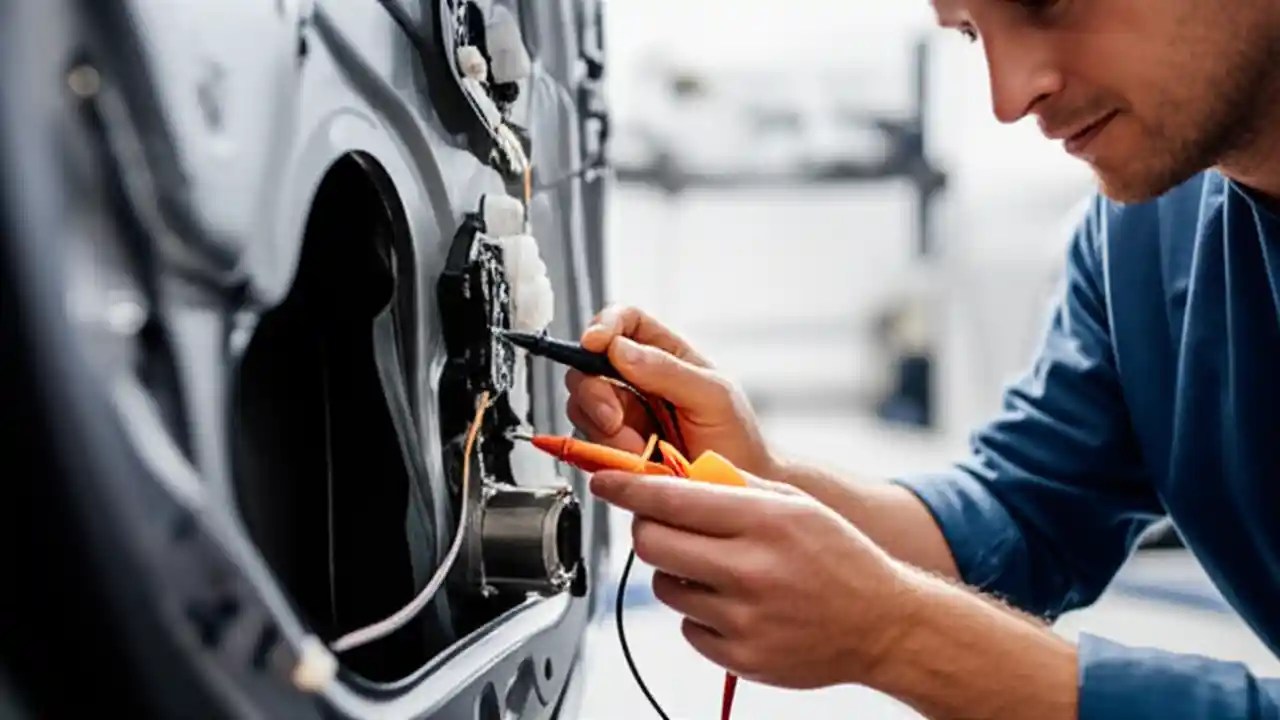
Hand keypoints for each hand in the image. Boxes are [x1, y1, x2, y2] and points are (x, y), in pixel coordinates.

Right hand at [566, 305, 779, 479]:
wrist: (735, 493)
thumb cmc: (737, 441)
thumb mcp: (714, 396)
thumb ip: (668, 370)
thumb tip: (620, 349)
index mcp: (665, 355)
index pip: (624, 322)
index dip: (604, 326)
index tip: (595, 343)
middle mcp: (637, 381)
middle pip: (588, 366)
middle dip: (595, 392)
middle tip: (615, 418)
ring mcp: (621, 415)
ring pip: (582, 406)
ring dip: (603, 430)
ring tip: (640, 448)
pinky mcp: (610, 449)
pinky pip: (586, 443)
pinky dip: (604, 454)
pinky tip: (635, 461)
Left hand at [591, 470, 913, 689]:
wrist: (882, 624)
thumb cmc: (838, 557)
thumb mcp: (794, 503)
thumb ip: (732, 485)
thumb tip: (670, 471)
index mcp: (765, 521)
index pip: (672, 498)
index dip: (627, 488)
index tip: (603, 481)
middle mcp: (752, 570)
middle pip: (653, 545)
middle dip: (647, 529)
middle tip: (662, 525)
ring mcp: (745, 619)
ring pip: (664, 586)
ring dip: (676, 572)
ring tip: (716, 568)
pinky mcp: (740, 657)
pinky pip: (687, 627)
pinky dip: (699, 613)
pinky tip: (734, 604)